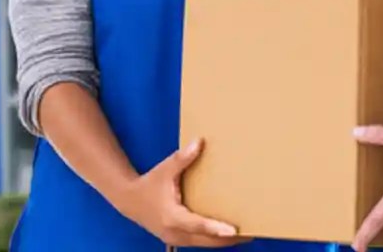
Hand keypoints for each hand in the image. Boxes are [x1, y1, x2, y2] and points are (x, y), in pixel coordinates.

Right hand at [111, 138, 251, 247]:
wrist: (129, 201)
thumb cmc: (149, 184)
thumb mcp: (165, 170)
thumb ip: (182, 158)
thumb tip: (200, 142)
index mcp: (172, 216)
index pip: (198, 224)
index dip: (216, 228)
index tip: (235, 231)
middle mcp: (175, 232)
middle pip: (208, 240)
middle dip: (230, 238)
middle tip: (253, 232)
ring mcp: (176, 239)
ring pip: (206, 244)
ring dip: (224, 241)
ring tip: (247, 234)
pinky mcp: (178, 240)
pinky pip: (201, 242)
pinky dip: (215, 239)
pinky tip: (228, 233)